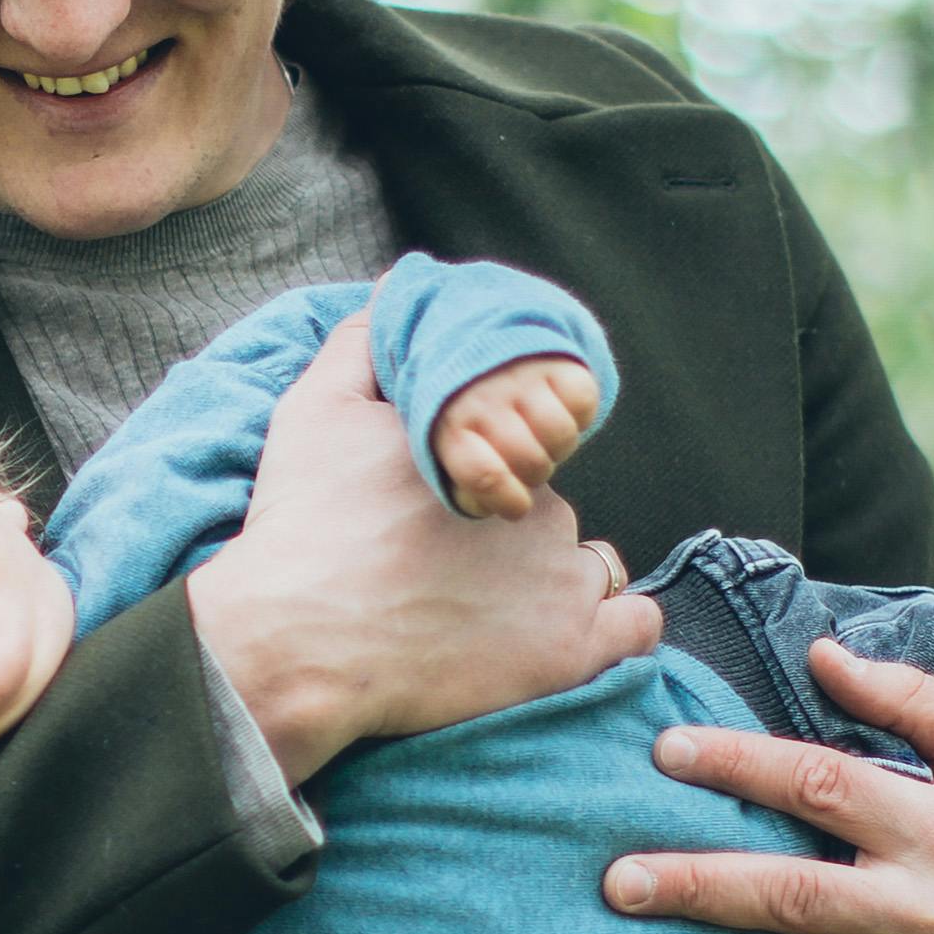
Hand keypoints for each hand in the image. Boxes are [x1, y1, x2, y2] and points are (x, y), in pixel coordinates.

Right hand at [188, 315, 661, 785]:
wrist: (298, 645)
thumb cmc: (302, 529)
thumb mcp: (315, 411)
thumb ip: (359, 344)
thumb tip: (394, 284)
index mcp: (496, 447)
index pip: (520, 451)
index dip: (487, 478)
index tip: (442, 520)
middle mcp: (542, 505)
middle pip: (549, 511)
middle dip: (513, 535)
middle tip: (450, 575)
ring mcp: (563, 579)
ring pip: (592, 564)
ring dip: (557, 581)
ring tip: (496, 614)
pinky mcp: (571, 649)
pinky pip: (634, 626)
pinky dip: (614, 627)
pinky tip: (566, 636)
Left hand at [430, 351, 600, 518]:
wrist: (479, 344)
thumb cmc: (469, 418)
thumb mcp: (452, 449)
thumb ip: (466, 486)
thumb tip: (487, 507)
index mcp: (451, 428)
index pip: (485, 476)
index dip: (510, 502)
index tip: (518, 506)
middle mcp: (484, 399)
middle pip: (530, 461)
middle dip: (536, 474)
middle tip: (528, 463)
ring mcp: (520, 378)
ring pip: (560, 435)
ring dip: (560, 447)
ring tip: (544, 439)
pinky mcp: (554, 362)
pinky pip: (583, 403)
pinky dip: (579, 416)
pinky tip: (560, 411)